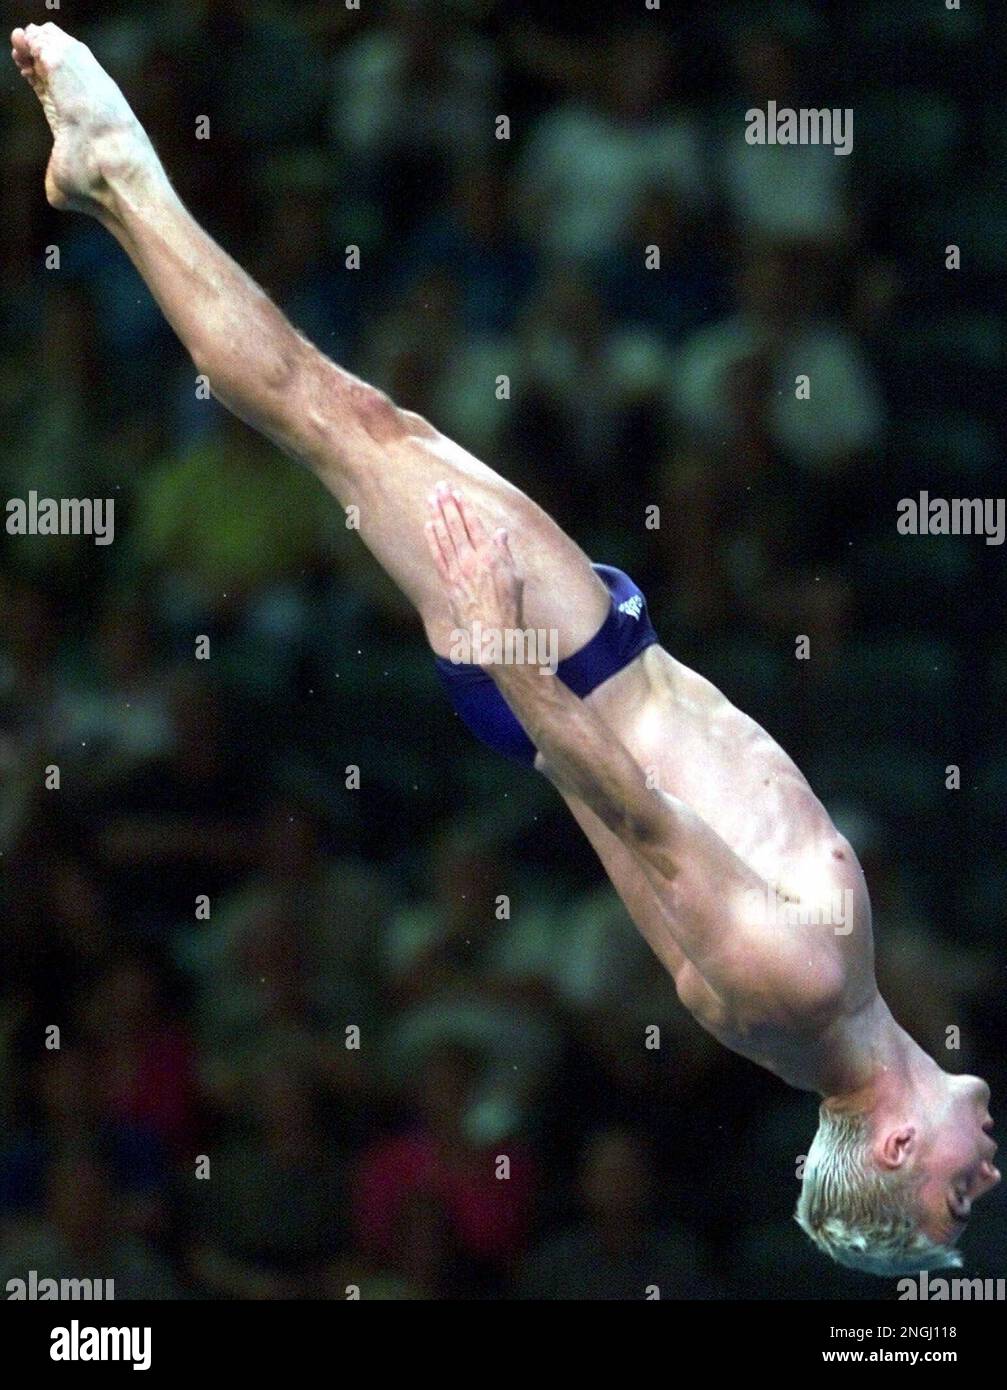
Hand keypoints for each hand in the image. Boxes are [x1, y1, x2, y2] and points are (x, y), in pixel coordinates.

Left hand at [425, 483, 522, 663]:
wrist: (493, 634)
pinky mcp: (448, 584)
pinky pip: (438, 556)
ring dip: (437, 516)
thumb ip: (504, 554)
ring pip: (444, 538)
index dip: (464, 507)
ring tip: (431, 499)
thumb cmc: (508, 608)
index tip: (457, 492)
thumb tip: (500, 533)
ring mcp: (458, 572)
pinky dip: (432, 540)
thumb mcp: (515, 578)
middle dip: (447, 505)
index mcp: (490, 557)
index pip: (474, 525)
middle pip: (456, 527)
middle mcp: (472, 561)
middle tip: (440, 487)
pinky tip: (428, 526)